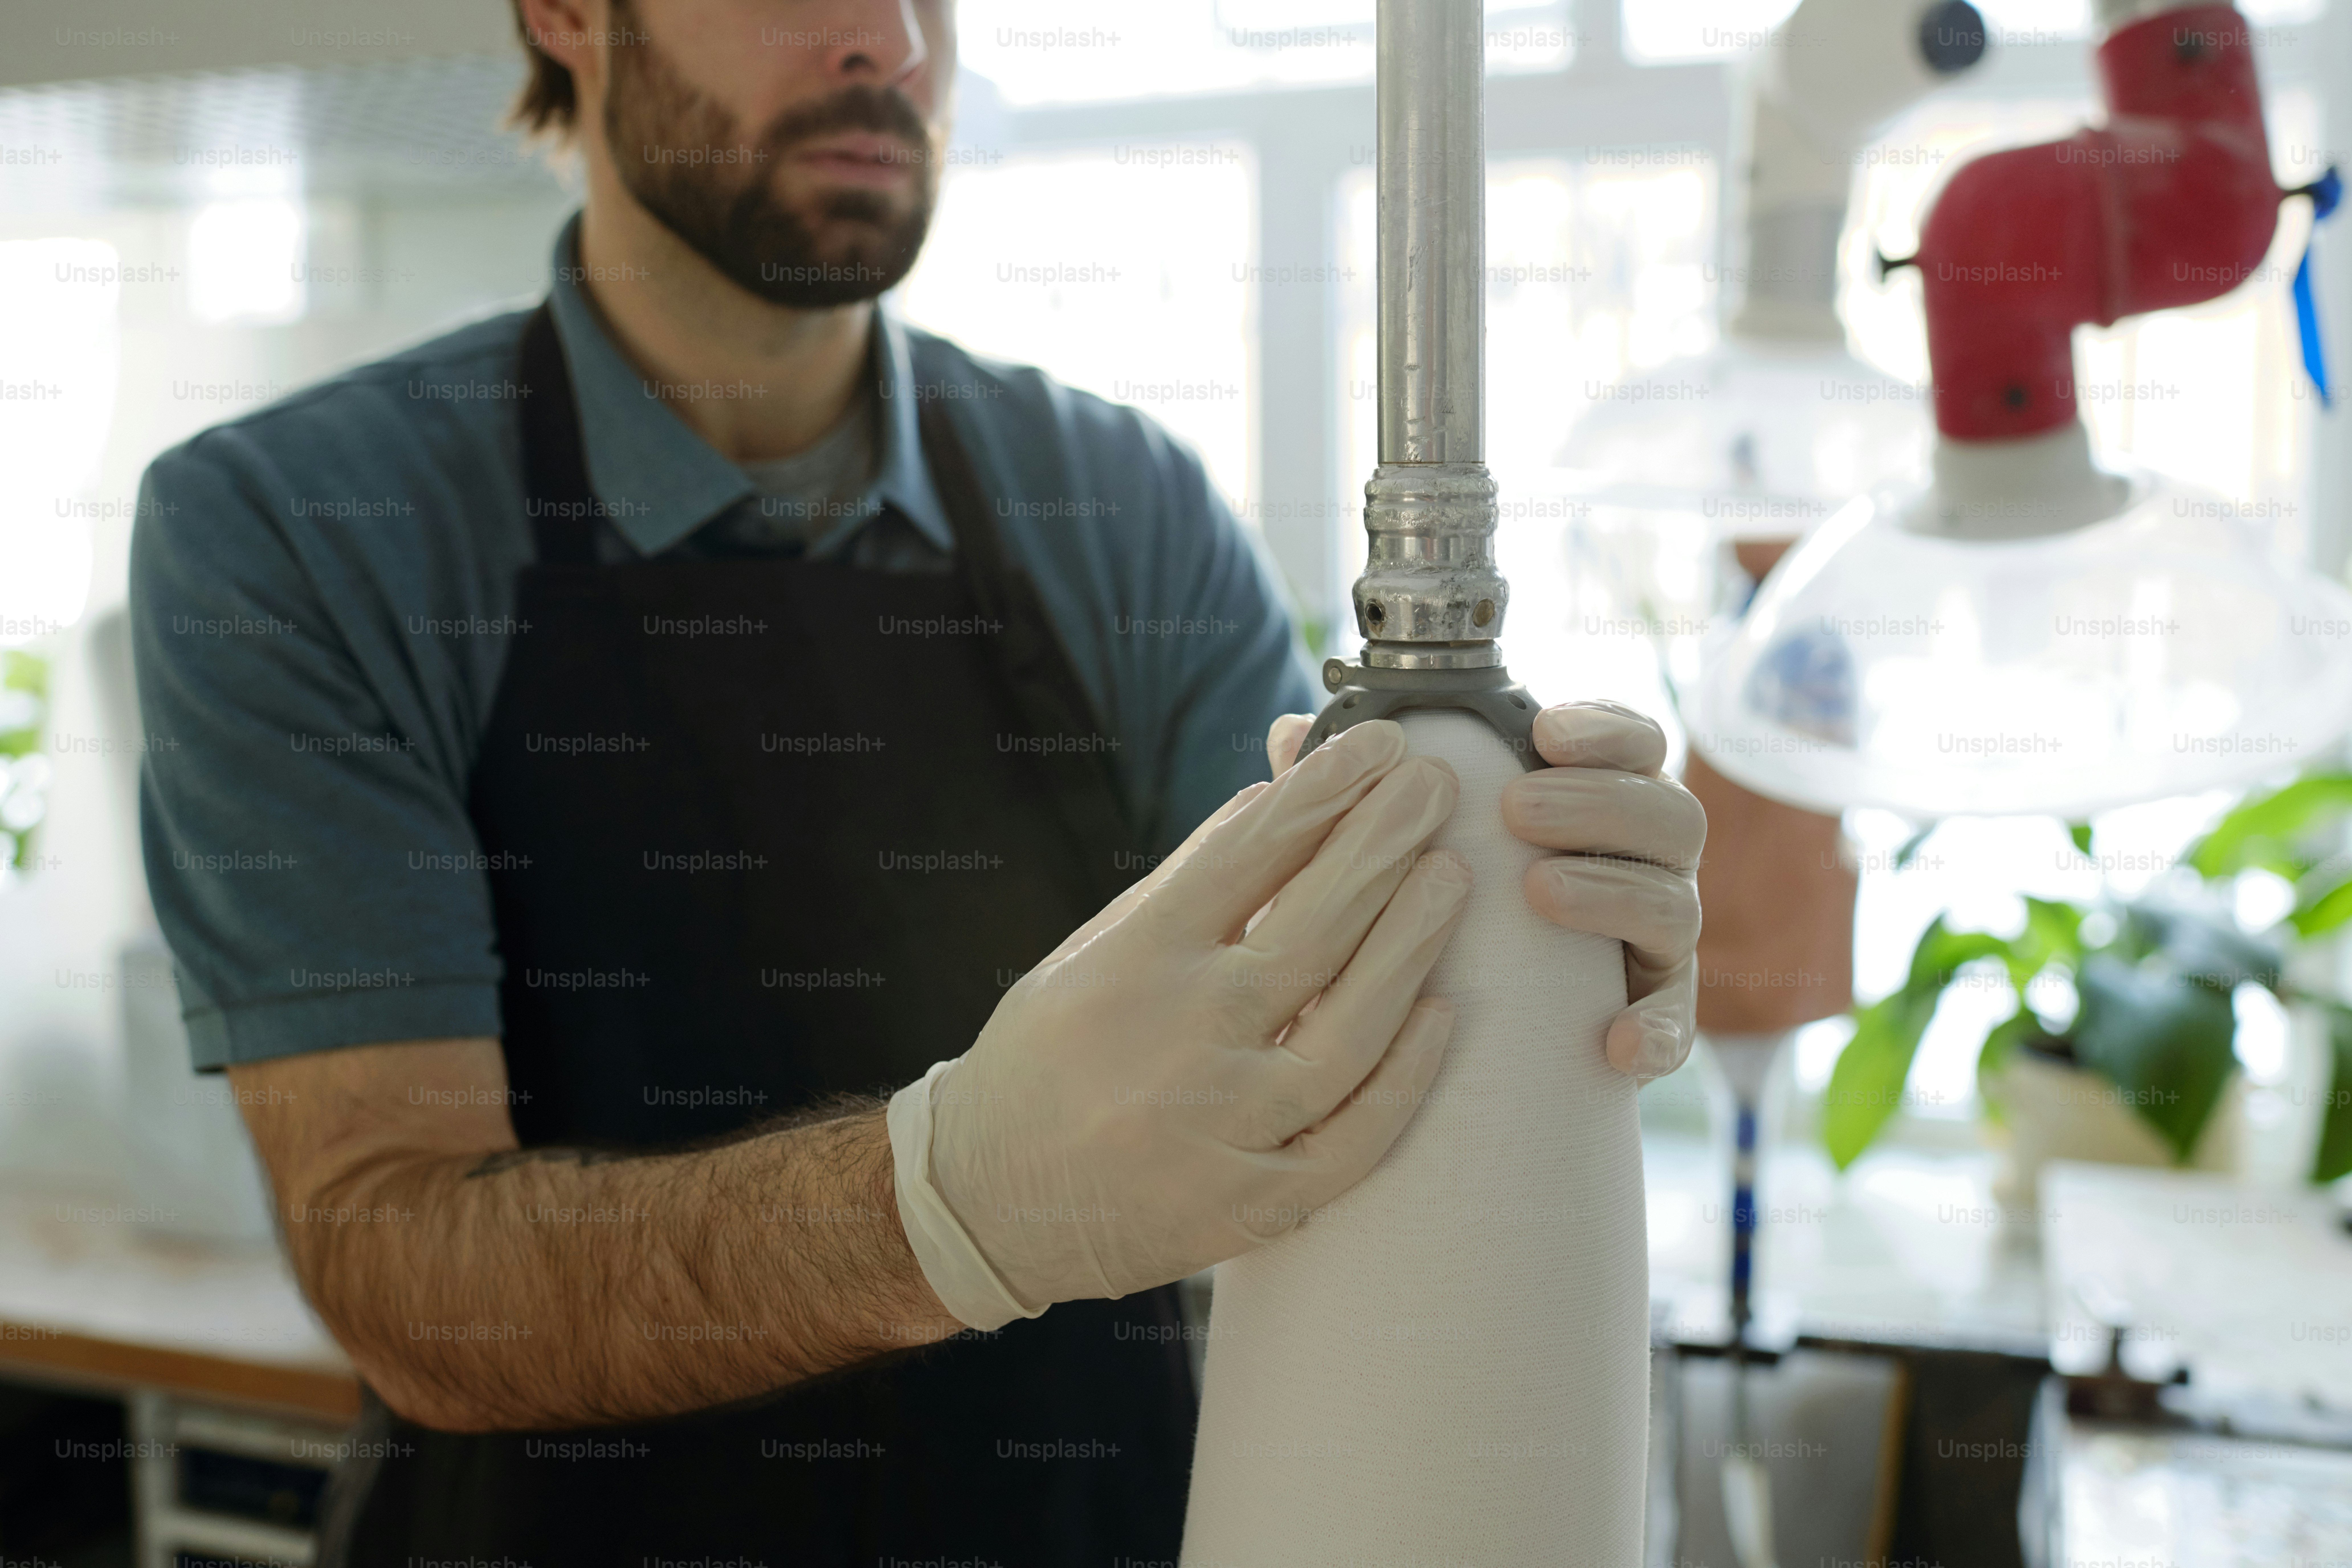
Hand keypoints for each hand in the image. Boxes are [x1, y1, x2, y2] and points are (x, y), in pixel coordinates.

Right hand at [889, 721, 1473, 1328]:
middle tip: (1433, 786)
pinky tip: (1441, 1011)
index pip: (1246, 857)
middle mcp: (1180, 1038)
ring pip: (1347, 1031)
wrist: (990, 1201)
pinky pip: (1352, 1139)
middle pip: (1310, 932)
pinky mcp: (1250, 1204)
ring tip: (1452, 874)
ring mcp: (1220, 1127)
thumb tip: (1272, 799)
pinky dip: (1403, 1076)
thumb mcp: (1092, 950)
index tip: (1376, 744)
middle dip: (1381, 847)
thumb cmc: (1046, 1058)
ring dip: (1408, 946)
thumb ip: (1188, 883)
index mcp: (1133, 963)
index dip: (1320, 793)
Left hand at [1268, 701, 1702, 1081]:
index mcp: (1598, 805)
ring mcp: (1654, 944)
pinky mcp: (1652, 1019)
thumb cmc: (1432, 907)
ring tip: (1538, 892)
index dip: (1603, 730)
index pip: (1632, 747)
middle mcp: (1641, 866)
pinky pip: (1675, 1026)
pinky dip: (1656, 1030)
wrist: (1460, 1032)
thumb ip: (1356, 796)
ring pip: (1674, 908)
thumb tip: (1285, 736)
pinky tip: (1614, 1041)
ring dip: (1613, 894)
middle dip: (1599, 803)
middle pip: (1668, 816)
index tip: (1545, 731)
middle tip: (1519, 808)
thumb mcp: (1396, 850)